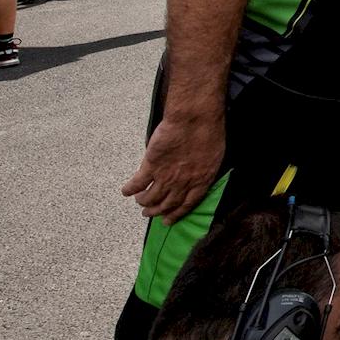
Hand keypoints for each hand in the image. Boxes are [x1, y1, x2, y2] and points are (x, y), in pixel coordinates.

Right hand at [122, 109, 225, 223]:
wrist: (195, 119)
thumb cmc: (209, 131)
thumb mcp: (214, 155)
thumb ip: (203, 169)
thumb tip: (195, 175)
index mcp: (201, 181)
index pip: (187, 205)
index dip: (176, 214)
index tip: (168, 221)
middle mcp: (182, 183)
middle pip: (166, 204)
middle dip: (156, 212)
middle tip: (148, 214)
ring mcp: (166, 176)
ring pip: (150, 198)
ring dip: (143, 202)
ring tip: (140, 201)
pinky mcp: (151, 166)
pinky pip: (137, 183)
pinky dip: (129, 190)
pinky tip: (125, 192)